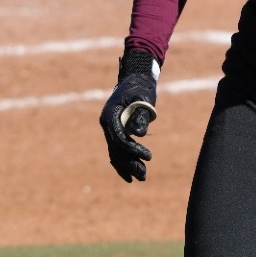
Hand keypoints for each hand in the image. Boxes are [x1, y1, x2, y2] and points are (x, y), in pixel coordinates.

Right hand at [99, 50, 159, 181]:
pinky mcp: (115, 131)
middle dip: (130, 163)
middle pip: (116, 149)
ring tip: (141, 177)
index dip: (133, 150)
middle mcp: (106, 123)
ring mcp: (109, 128)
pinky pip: (116, 150)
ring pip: (115, 152)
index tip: (148, 156)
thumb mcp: (144, 99)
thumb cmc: (141, 88)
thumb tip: (138, 134)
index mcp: (110, 115)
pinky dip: (122, 162)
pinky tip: (129, 175)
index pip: (119, 138)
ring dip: (127, 166)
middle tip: (144, 175)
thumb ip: (141, 115)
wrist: (136, 79)